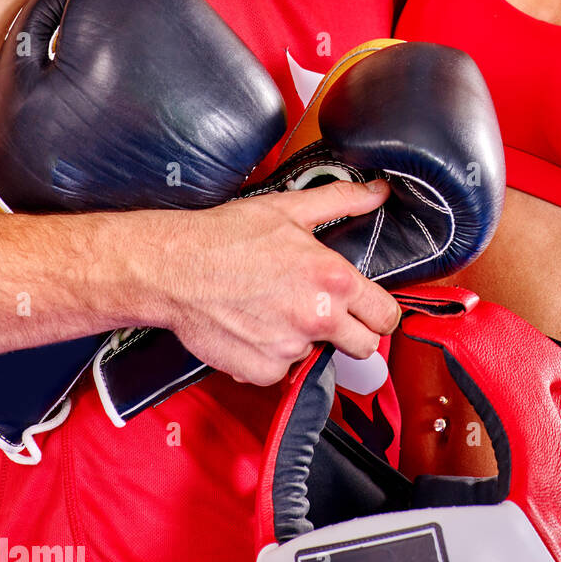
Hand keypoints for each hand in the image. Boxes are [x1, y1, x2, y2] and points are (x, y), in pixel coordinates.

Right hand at [146, 179, 401, 385]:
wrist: (174, 269)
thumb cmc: (227, 236)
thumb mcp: (289, 208)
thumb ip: (341, 200)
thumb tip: (378, 191)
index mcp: (333, 279)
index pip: (386, 315)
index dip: (380, 312)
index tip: (370, 310)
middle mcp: (318, 318)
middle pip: (365, 346)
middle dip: (353, 333)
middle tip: (327, 313)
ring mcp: (290, 349)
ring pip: (316, 355)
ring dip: (304, 339)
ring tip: (275, 308)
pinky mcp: (261, 370)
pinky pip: (280, 370)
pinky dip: (270, 356)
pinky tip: (254, 327)